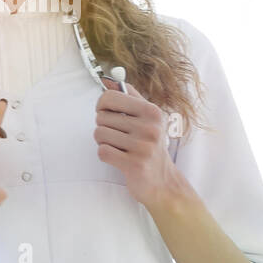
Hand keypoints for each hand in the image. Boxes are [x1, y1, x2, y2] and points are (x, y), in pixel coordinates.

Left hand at [94, 76, 177, 206]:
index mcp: (152, 112)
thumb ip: (130, 96)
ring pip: (99, 134)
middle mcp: (150, 127)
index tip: (105, 111)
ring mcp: (143, 147)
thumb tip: (108, 81)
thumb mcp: (147, 118)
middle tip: (118, 136)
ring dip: (104, 142)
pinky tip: (119, 158)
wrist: (163, 181)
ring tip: (119, 147)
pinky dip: (106, 155)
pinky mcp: (134, 165)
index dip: (101, 104)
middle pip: (101, 117)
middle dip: (104, 127)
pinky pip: (102, 152)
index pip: (110, 97)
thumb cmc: (150, 145)